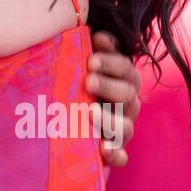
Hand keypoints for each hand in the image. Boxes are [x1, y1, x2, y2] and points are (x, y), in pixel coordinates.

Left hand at [86, 31, 141, 168]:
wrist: (62, 126)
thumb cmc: (73, 88)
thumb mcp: (80, 69)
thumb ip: (88, 51)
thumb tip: (96, 34)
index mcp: (122, 81)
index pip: (126, 69)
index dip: (112, 62)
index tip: (91, 59)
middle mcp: (126, 105)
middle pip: (128, 94)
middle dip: (109, 86)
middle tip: (88, 80)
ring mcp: (121, 130)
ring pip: (127, 126)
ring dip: (110, 119)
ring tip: (90, 112)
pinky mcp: (112, 152)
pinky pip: (120, 156)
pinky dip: (115, 154)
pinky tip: (103, 149)